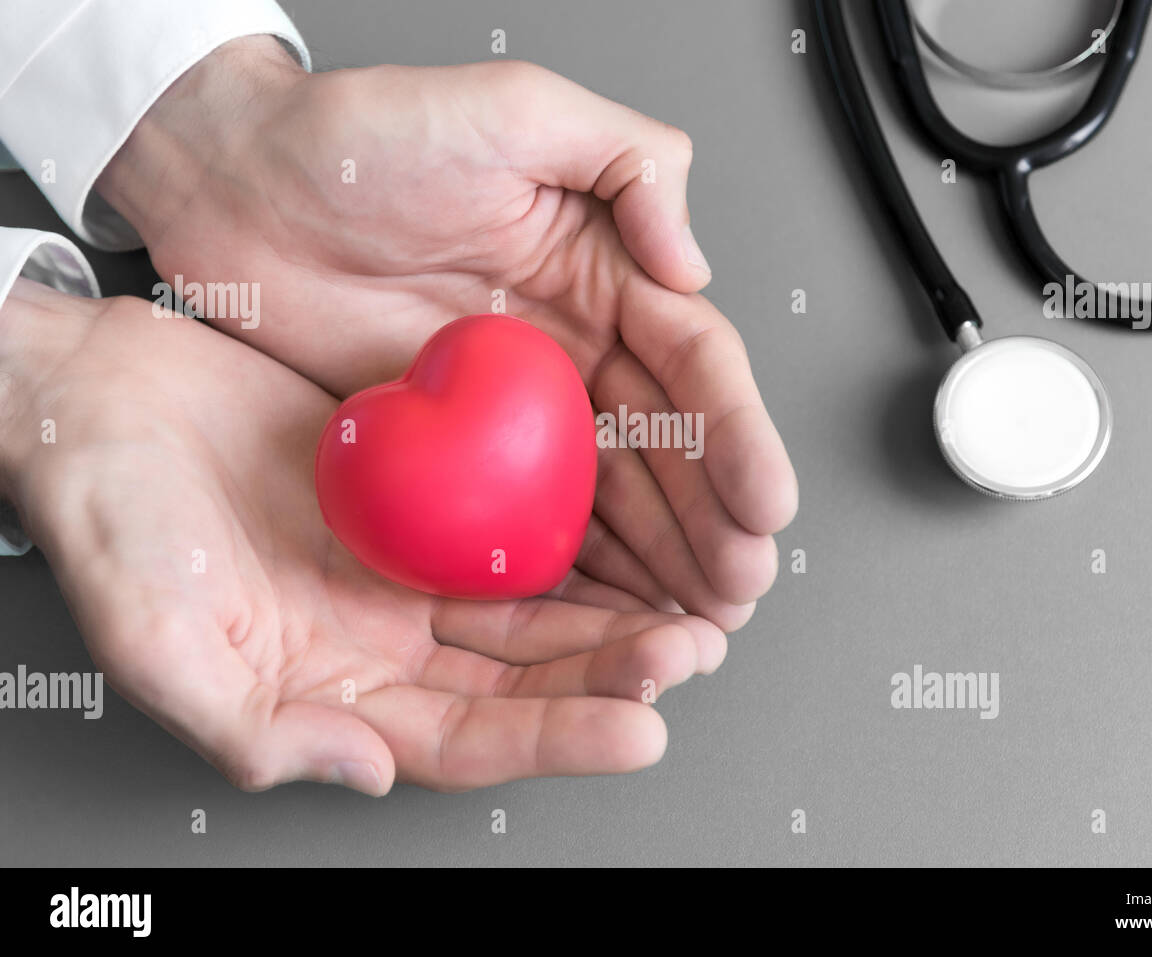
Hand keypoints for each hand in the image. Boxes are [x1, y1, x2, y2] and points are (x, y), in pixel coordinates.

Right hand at [0, 282, 725, 793]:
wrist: (96, 400)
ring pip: (531, 611)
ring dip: (614, 615)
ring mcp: (402, 572)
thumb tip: (362, 773)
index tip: (641, 727)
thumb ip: (255, 727)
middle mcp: (381, 642)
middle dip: (612, 674)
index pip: (468, 737)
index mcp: (331, 693)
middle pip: (522, 679)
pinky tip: (633, 532)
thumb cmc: (104, 518)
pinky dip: (574, 536)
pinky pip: (508, 528)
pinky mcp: (413, 502)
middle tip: (692, 652)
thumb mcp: (157, 640)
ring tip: (691, 610)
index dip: (556, 738)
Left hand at [98, 40, 797, 631]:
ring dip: (662, 562)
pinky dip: (576, 569)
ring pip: (614, 497)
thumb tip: (694, 262)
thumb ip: (629, 163)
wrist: (242, 189)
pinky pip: (531, 517)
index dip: (738, 438)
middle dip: (713, 523)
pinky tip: (609, 610)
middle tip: (738, 588)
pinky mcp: (460, 449)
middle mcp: (577, 347)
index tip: (765, 504)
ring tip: (696, 621)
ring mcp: (521, 407)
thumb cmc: (365, 135)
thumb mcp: (518, 108)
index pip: (695, 366)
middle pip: (669, 449)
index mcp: (607, 274)